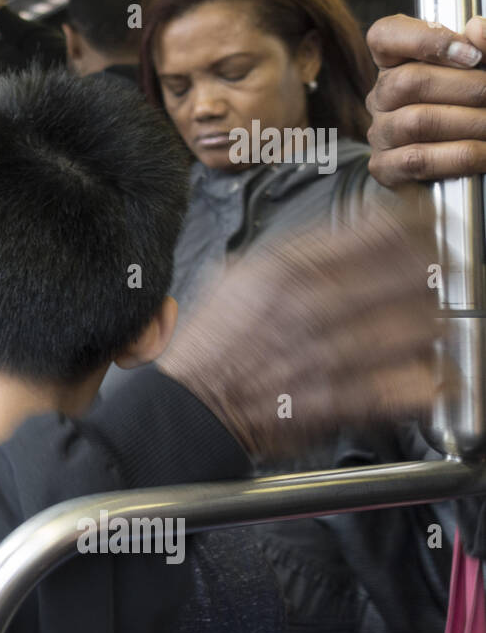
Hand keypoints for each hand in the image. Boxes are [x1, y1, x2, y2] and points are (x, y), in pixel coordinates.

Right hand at [158, 212, 438, 457]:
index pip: (382, 232)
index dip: (417, 226)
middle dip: (437, 272)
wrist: (192, 406)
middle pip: (415, 275)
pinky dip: (434, 379)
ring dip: (435, 324)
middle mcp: (315, 305)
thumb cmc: (213, 343)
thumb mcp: (238, 273)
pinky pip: (416, 385)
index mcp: (288, 269)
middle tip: (440, 275)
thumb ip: (295, 250)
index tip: (426, 229)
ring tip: (428, 323)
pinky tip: (431, 372)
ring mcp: (333, 354)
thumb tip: (349, 231)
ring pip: (425, 327)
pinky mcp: (344, 401)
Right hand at [367, 14, 485, 185]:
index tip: (472, 55)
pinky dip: (463, 155)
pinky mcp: (384, 167)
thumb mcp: (480, 73)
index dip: (425, 39)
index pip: (385, 36)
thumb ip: (483, 48)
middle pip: (410, 81)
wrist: (452, 174)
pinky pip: (420, 159)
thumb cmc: (472, 110)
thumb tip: (477, 29)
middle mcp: (382, 96)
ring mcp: (380, 132)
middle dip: (469, 88)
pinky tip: (485, 154)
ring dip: (472, 124)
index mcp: (398, 63)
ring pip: (417, 121)